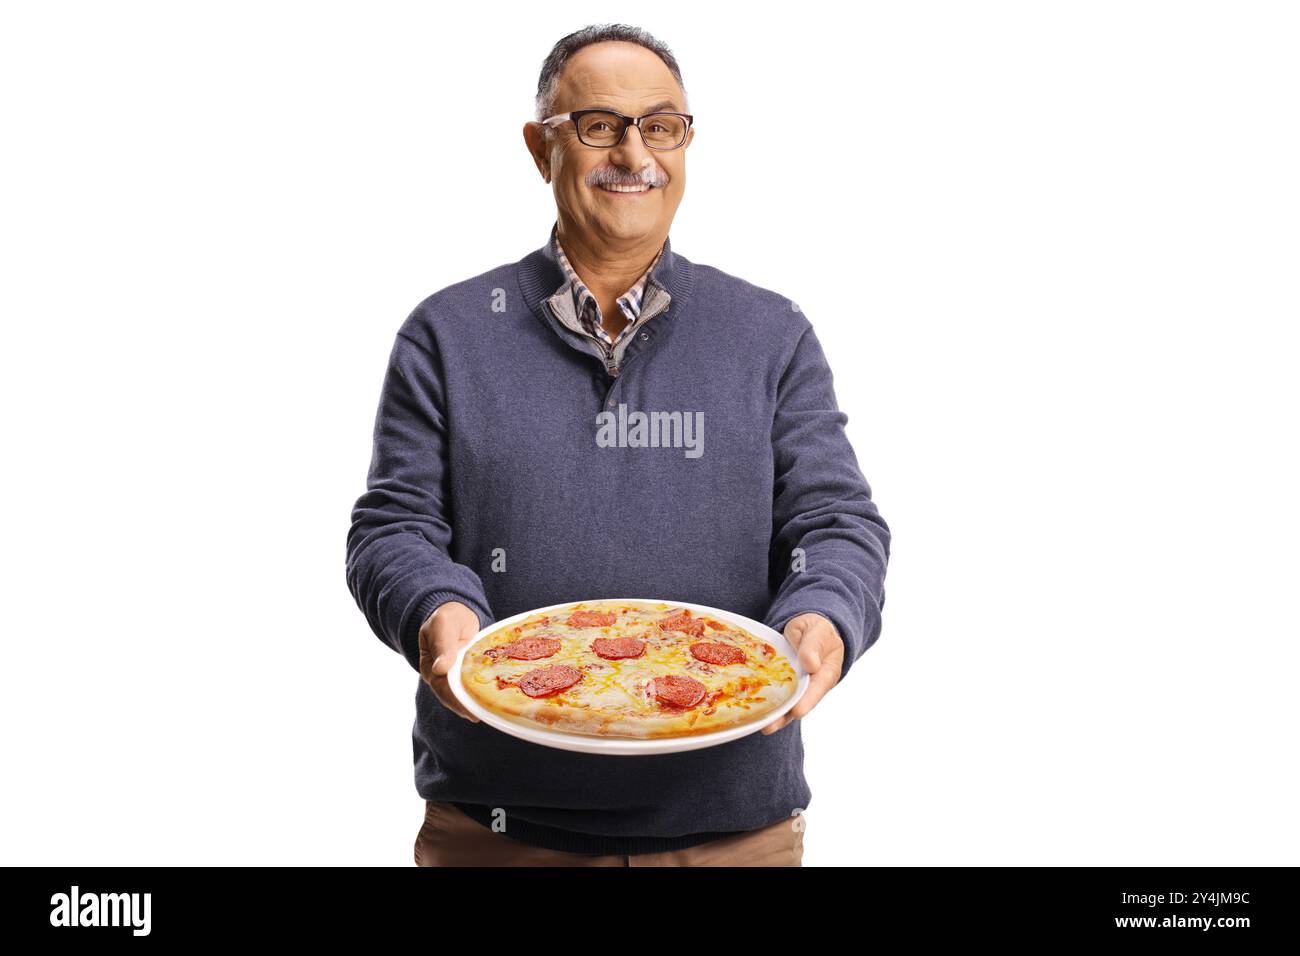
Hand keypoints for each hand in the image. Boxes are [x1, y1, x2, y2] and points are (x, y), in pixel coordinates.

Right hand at [418, 601, 482, 722]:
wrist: (457, 613)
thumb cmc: (448, 617)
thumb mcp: (443, 625)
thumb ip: (442, 645)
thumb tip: (440, 670)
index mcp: (429, 664)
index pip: (440, 685)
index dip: (453, 697)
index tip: (467, 707)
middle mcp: (438, 675)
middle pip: (449, 695)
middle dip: (463, 706)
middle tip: (478, 716)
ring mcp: (450, 676)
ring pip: (458, 694)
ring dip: (470, 705)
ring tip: (483, 714)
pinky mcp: (462, 674)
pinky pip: (467, 687)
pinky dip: (475, 695)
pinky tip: (486, 703)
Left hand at [761, 613, 844, 734]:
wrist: (809, 630)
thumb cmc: (816, 630)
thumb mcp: (817, 631)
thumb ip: (814, 646)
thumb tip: (810, 664)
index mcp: (826, 672)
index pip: (818, 689)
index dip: (807, 701)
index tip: (798, 712)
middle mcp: (812, 686)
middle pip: (799, 704)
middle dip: (785, 717)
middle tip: (769, 727)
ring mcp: (797, 689)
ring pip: (786, 706)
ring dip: (773, 716)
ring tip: (759, 726)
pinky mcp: (783, 687)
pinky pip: (775, 697)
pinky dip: (765, 704)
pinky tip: (752, 711)